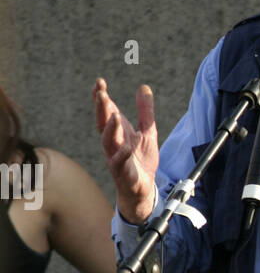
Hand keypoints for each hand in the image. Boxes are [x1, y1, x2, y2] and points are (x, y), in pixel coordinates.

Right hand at [93, 78, 158, 223]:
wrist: (144, 190)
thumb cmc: (141, 161)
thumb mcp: (147, 132)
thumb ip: (145, 111)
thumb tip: (144, 87)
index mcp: (117, 133)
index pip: (106, 112)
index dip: (101, 98)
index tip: (99, 82)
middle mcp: (113, 144)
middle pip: (103, 123)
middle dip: (101, 108)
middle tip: (101, 93)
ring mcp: (116, 158)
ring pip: (108, 141)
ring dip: (111, 128)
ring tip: (116, 115)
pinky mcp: (123, 172)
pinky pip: (121, 162)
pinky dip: (125, 151)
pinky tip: (132, 142)